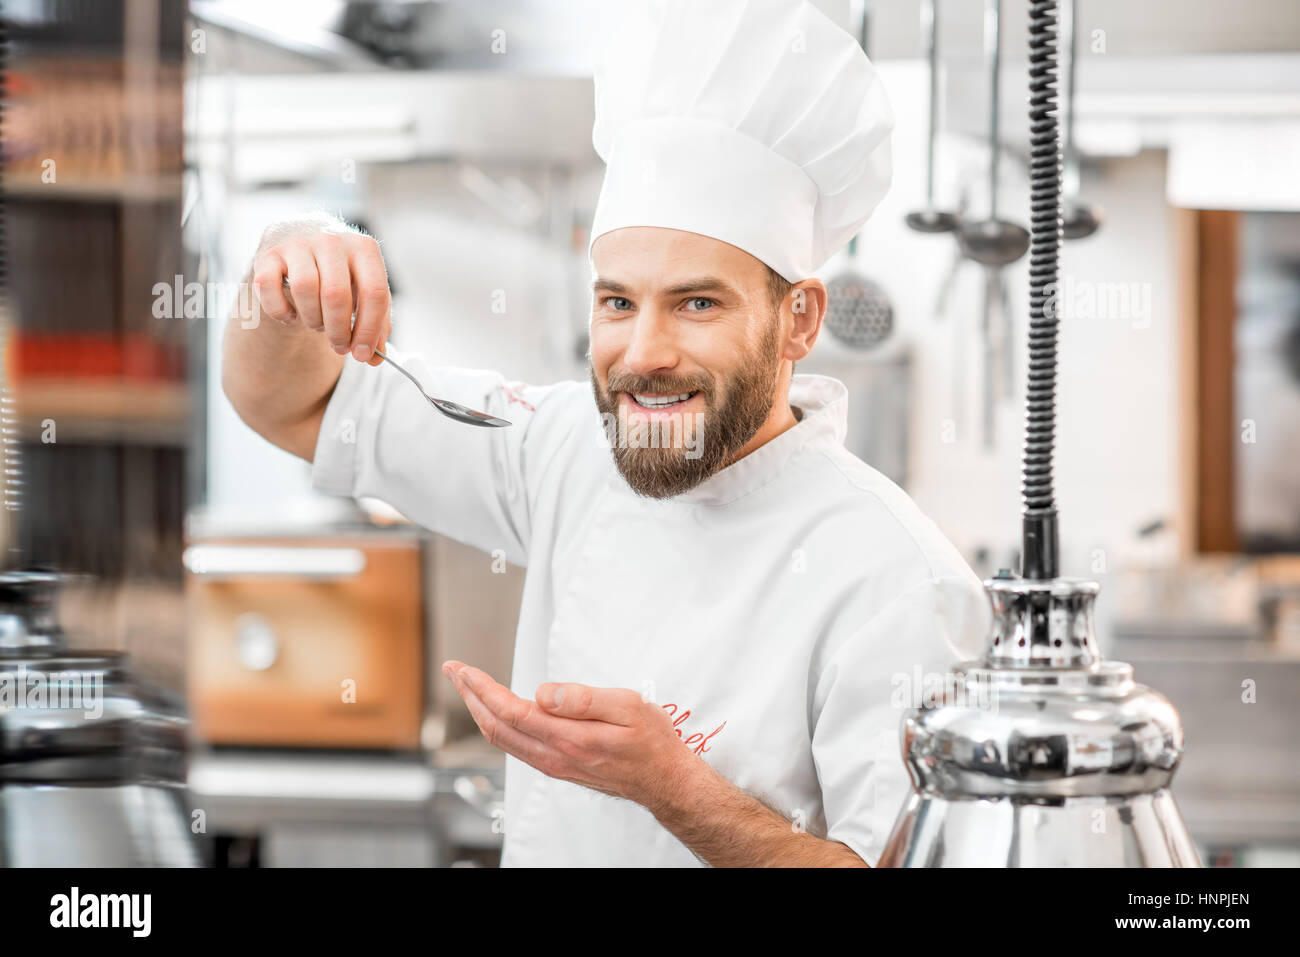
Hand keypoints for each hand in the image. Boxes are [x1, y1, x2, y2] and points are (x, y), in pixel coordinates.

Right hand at [250, 218, 391, 365]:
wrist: (306, 247)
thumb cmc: (342, 277)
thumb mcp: (364, 295)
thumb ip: (375, 326)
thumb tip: (374, 357)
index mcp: (364, 249)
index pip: (374, 292)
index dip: (369, 330)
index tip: (362, 354)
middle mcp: (331, 241)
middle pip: (336, 294)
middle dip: (339, 331)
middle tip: (340, 346)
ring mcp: (298, 245)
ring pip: (304, 289)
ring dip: (312, 319)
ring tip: (318, 324)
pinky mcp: (268, 255)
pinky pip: (268, 287)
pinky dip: (280, 310)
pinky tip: (291, 315)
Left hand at [442, 660, 698, 811]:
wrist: (664, 780)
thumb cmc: (651, 741)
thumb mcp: (629, 707)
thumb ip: (584, 700)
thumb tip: (544, 693)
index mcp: (570, 738)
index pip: (511, 711)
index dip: (482, 688)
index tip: (463, 668)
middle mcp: (555, 756)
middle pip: (497, 726)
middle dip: (470, 695)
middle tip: (453, 669)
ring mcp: (554, 764)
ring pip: (502, 739)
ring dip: (479, 710)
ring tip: (467, 685)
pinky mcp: (557, 767)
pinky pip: (516, 746)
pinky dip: (497, 724)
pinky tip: (496, 710)